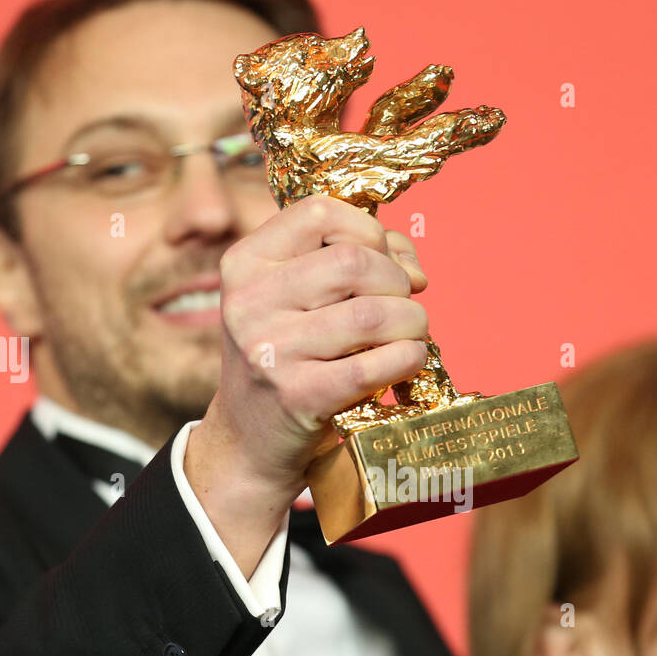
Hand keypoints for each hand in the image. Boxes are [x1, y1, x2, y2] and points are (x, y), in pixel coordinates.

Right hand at [184, 195, 428, 575]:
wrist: (248, 443)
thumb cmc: (286, 361)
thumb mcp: (292, 301)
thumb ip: (347, 261)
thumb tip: (411, 263)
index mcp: (244, 263)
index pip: (319, 212)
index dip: (369, 231)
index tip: (386, 263)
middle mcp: (249, 302)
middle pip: (353, 261)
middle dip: (398, 282)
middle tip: (404, 306)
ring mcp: (271, 350)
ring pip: (372, 313)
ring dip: (412, 323)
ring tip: (411, 336)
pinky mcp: (299, 396)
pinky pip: (376, 363)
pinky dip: (408, 358)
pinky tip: (406, 362)